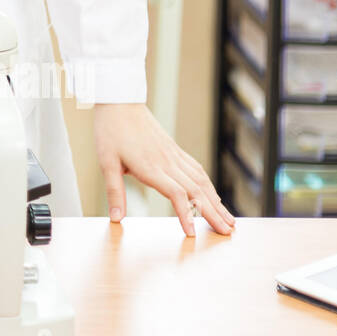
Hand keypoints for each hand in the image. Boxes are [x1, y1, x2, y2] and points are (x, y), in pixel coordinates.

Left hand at [94, 103, 234, 235]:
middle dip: (214, 213)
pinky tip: (214, 196)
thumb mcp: (106, 162)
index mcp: (151, 167)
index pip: (176, 194)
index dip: (186, 214)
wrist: (119, 101)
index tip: (193, 234)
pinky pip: (196, 169)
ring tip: (229, 220)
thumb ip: (114, 191)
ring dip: (217, 201)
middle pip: (196, 191)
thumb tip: (115, 218)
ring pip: (201, 180)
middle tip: (228, 233)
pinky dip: (209, 185)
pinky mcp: (174, 150)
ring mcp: (174, 155)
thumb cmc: (110, 131)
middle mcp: (168, 162)